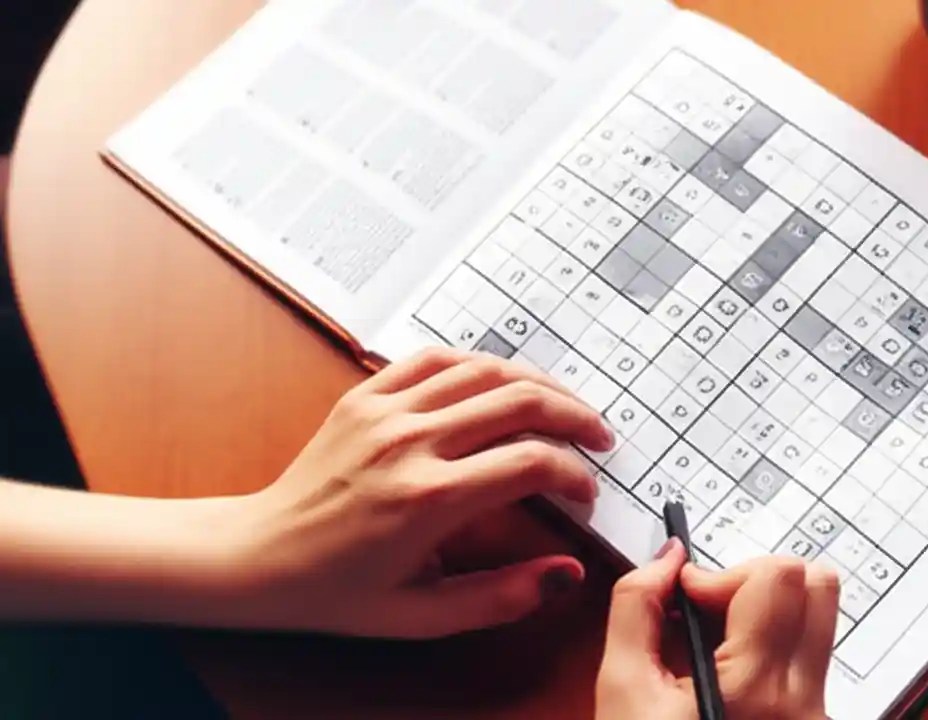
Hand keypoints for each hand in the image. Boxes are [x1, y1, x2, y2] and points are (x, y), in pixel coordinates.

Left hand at [216, 347, 614, 637]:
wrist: (258, 556)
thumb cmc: (336, 591)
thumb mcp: (421, 615)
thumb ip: (501, 596)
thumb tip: (566, 571)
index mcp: (429, 499)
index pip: (530, 462)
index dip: (574, 474)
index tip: (584, 492)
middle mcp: (411, 442)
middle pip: (519, 400)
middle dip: (574, 415)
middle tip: (598, 435)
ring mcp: (386, 410)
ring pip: (484, 368)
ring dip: (536, 381)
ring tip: (563, 404)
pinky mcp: (365, 394)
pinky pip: (435, 358)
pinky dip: (479, 363)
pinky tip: (501, 380)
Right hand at [596, 542, 838, 719]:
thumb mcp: (622, 690)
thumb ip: (638, 606)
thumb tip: (668, 557)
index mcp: (755, 687)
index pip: (779, 576)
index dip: (722, 572)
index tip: (688, 598)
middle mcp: (803, 701)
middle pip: (816, 585)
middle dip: (757, 580)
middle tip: (712, 611)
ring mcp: (818, 716)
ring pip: (818, 619)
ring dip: (769, 611)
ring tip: (718, 645)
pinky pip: (811, 657)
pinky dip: (774, 646)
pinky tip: (729, 679)